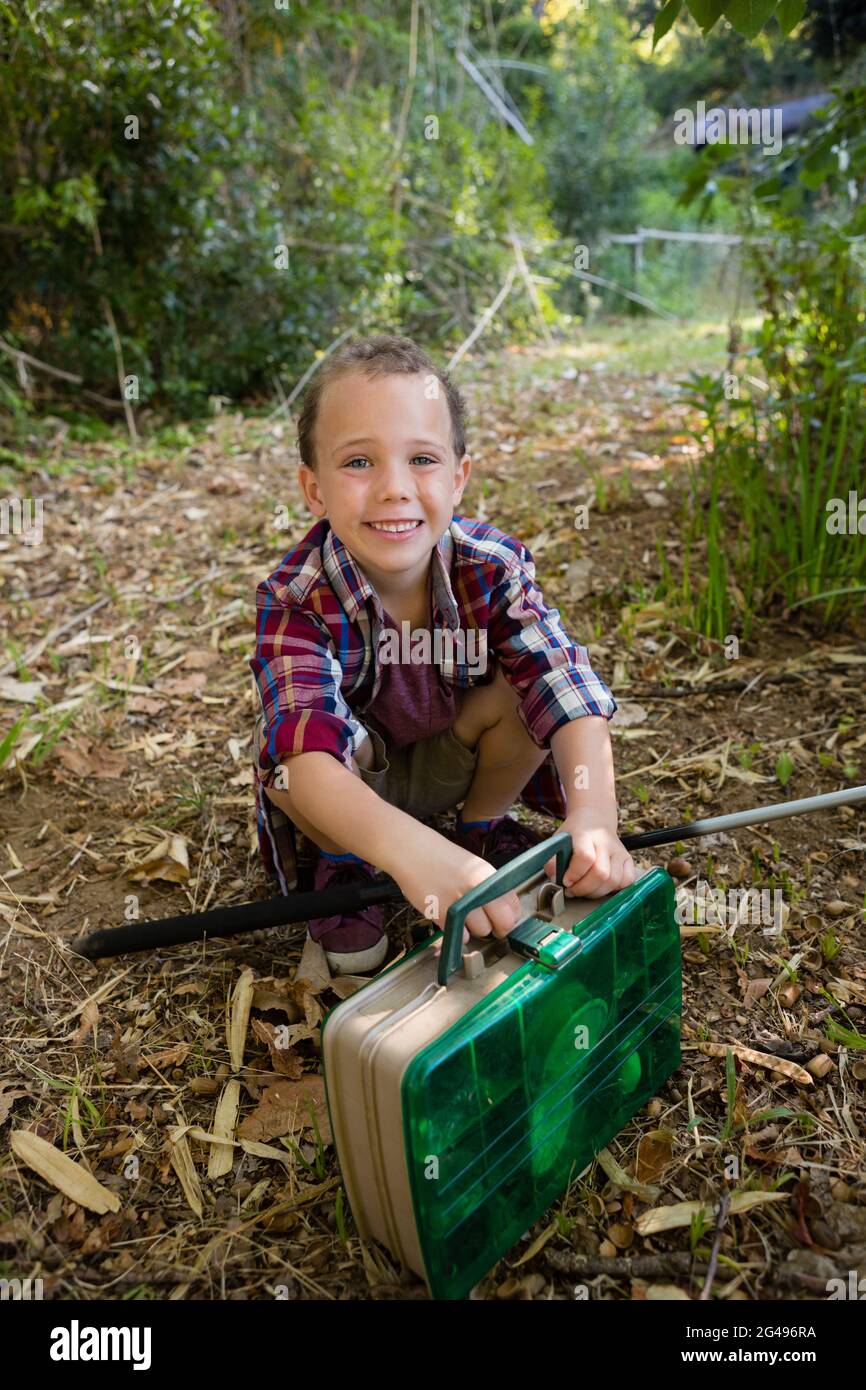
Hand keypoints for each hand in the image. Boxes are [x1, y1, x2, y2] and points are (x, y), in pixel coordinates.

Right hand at [394, 828, 521, 943]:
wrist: (412, 850)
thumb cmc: (441, 857)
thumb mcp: (473, 866)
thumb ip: (490, 887)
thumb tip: (505, 911)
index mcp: (488, 875)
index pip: (513, 907)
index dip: (510, 917)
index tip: (503, 918)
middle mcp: (477, 889)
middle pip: (503, 924)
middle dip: (498, 928)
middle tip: (490, 925)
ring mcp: (459, 902)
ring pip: (481, 931)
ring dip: (474, 928)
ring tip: (463, 915)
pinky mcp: (440, 913)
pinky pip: (460, 935)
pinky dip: (458, 932)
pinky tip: (451, 918)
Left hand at [544, 810, 636, 898]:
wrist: (594, 820)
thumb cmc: (574, 835)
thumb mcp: (558, 842)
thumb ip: (552, 861)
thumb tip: (555, 879)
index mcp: (585, 835)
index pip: (585, 857)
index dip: (575, 874)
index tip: (566, 882)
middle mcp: (605, 842)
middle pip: (601, 873)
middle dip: (584, 888)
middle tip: (573, 890)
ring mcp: (619, 851)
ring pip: (614, 880)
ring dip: (597, 892)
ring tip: (585, 889)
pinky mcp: (628, 860)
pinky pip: (627, 881)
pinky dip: (614, 889)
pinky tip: (601, 886)